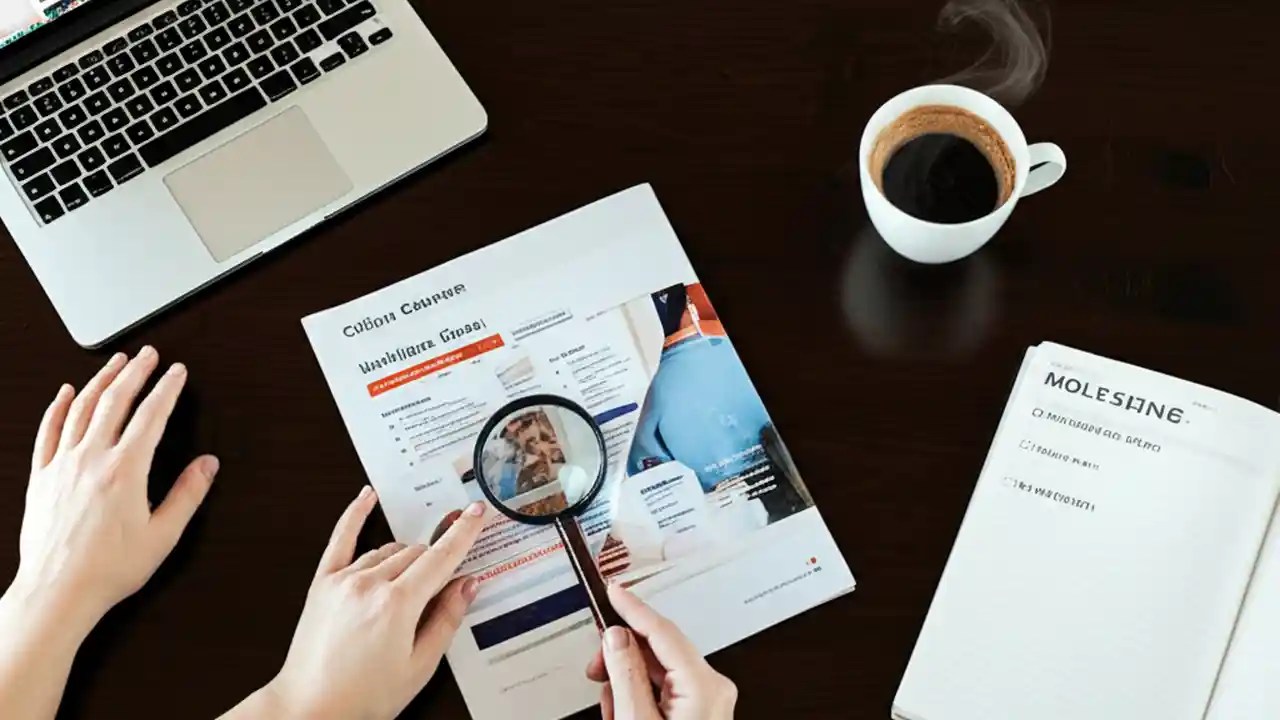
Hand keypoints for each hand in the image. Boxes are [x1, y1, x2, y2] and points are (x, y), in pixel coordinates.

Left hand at [12, 347, 218, 625]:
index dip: (167, 389)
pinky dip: (58, 407)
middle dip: (135, 372)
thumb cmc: (108, 569)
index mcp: (125, 471)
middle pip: (115, 401)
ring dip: (101, 380)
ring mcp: (62, 465)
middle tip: (148, 354)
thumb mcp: (162, 535)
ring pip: (82, 408)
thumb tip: (207, 465)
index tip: (177, 373)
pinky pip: (48, 431)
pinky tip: (66, 392)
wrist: (57, 590)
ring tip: (116, 362)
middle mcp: (91, 459)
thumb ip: (187, 495)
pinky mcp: (41, 477)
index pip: (151, 416)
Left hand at [246, 489, 485, 719]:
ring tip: (409, 587)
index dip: (464, 533)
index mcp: (398, 605)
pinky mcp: (322, 583)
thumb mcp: (419, 667)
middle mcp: (369, 584)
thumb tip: (468, 585)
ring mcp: (343, 580)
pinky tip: (366, 496)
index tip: (478, 512)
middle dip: (434, 562)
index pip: (441, 557)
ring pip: (388, 550)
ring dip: (406, 558)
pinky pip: (341, 539)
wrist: (308, 709)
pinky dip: (355, 514)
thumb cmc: (362, 698)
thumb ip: (446, 620)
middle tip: (441, 585)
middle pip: (417, 554)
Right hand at [586, 585, 735, 719]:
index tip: (614, 590)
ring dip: (627, 681)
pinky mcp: (700, 711)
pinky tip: (622, 711)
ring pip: (658, 671)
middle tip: (596, 666)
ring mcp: (709, 700)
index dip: (633, 608)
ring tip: (611, 708)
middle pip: (659, 650)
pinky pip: (664, 689)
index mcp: (704, 686)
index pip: (663, 632)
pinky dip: (639, 695)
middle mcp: (712, 688)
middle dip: (622, 657)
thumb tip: (617, 638)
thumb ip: (626, 676)